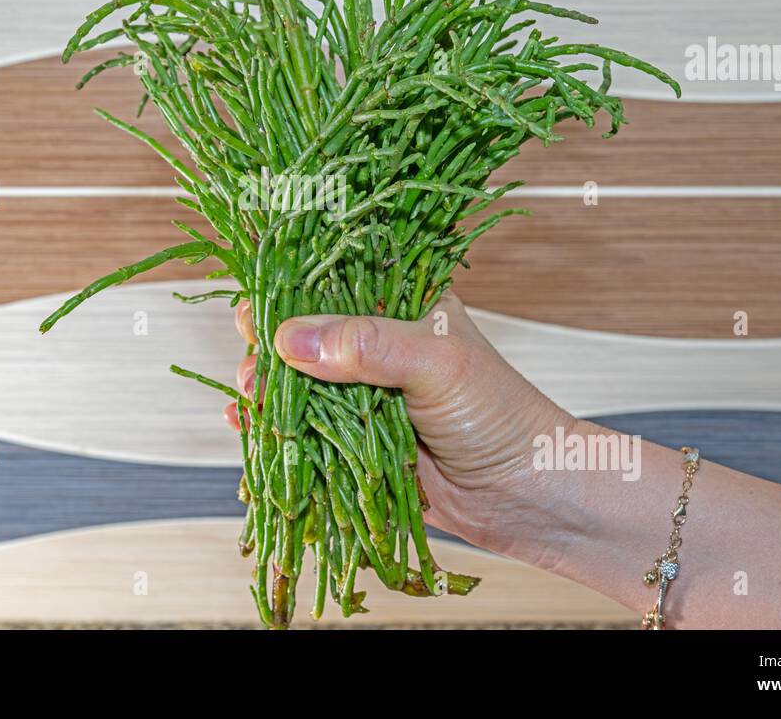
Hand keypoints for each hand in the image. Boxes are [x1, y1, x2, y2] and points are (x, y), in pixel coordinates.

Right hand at [229, 293, 575, 559]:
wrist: (530, 496)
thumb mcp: (437, 363)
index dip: (288, 294)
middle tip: (255, 371)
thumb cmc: (500, 415)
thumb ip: (368, 346)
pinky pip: (304, 432)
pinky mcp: (357, 444)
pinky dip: (275, 432)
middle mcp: (377, 346)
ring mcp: (364, 396)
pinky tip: (250, 429)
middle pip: (304, 337)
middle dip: (270, 351)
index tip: (255, 313)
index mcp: (400, 305)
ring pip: (298, 385)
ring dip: (268, 393)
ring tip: (252, 403)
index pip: (331, 284)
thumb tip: (292, 338)